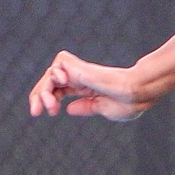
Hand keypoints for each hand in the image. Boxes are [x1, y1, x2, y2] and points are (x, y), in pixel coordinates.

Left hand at [28, 50, 151, 120]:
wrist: (138, 94)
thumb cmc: (129, 103)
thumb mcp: (104, 109)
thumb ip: (87, 107)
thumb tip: (69, 109)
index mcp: (86, 89)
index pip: (58, 90)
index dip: (48, 99)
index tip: (47, 114)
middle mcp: (80, 78)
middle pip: (50, 81)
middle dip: (38, 96)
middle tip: (36, 113)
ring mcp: (80, 71)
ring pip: (51, 73)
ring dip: (44, 90)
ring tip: (52, 107)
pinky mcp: (82, 67)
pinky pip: (59, 61)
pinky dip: (55, 73)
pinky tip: (62, 85)